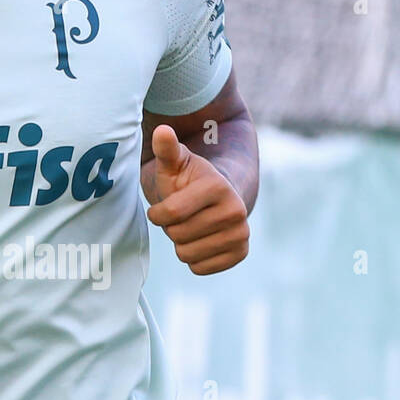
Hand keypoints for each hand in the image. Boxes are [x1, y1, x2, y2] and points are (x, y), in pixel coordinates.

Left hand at [146, 124, 249, 274]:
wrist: (216, 198)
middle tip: (180, 216)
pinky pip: (200, 269)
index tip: (160, 208)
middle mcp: (236, 211)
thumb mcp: (174, 163)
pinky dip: (193, 258)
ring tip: (189, 225)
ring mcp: (241, 234)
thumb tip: (162, 130)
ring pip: (187, 254)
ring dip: (180, 243)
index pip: (171, 214)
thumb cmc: (187, 180)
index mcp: (218, 187)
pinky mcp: (241, 253)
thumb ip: (166, 149)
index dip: (157, 214)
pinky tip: (199, 240)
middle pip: (178, 235)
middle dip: (170, 228)